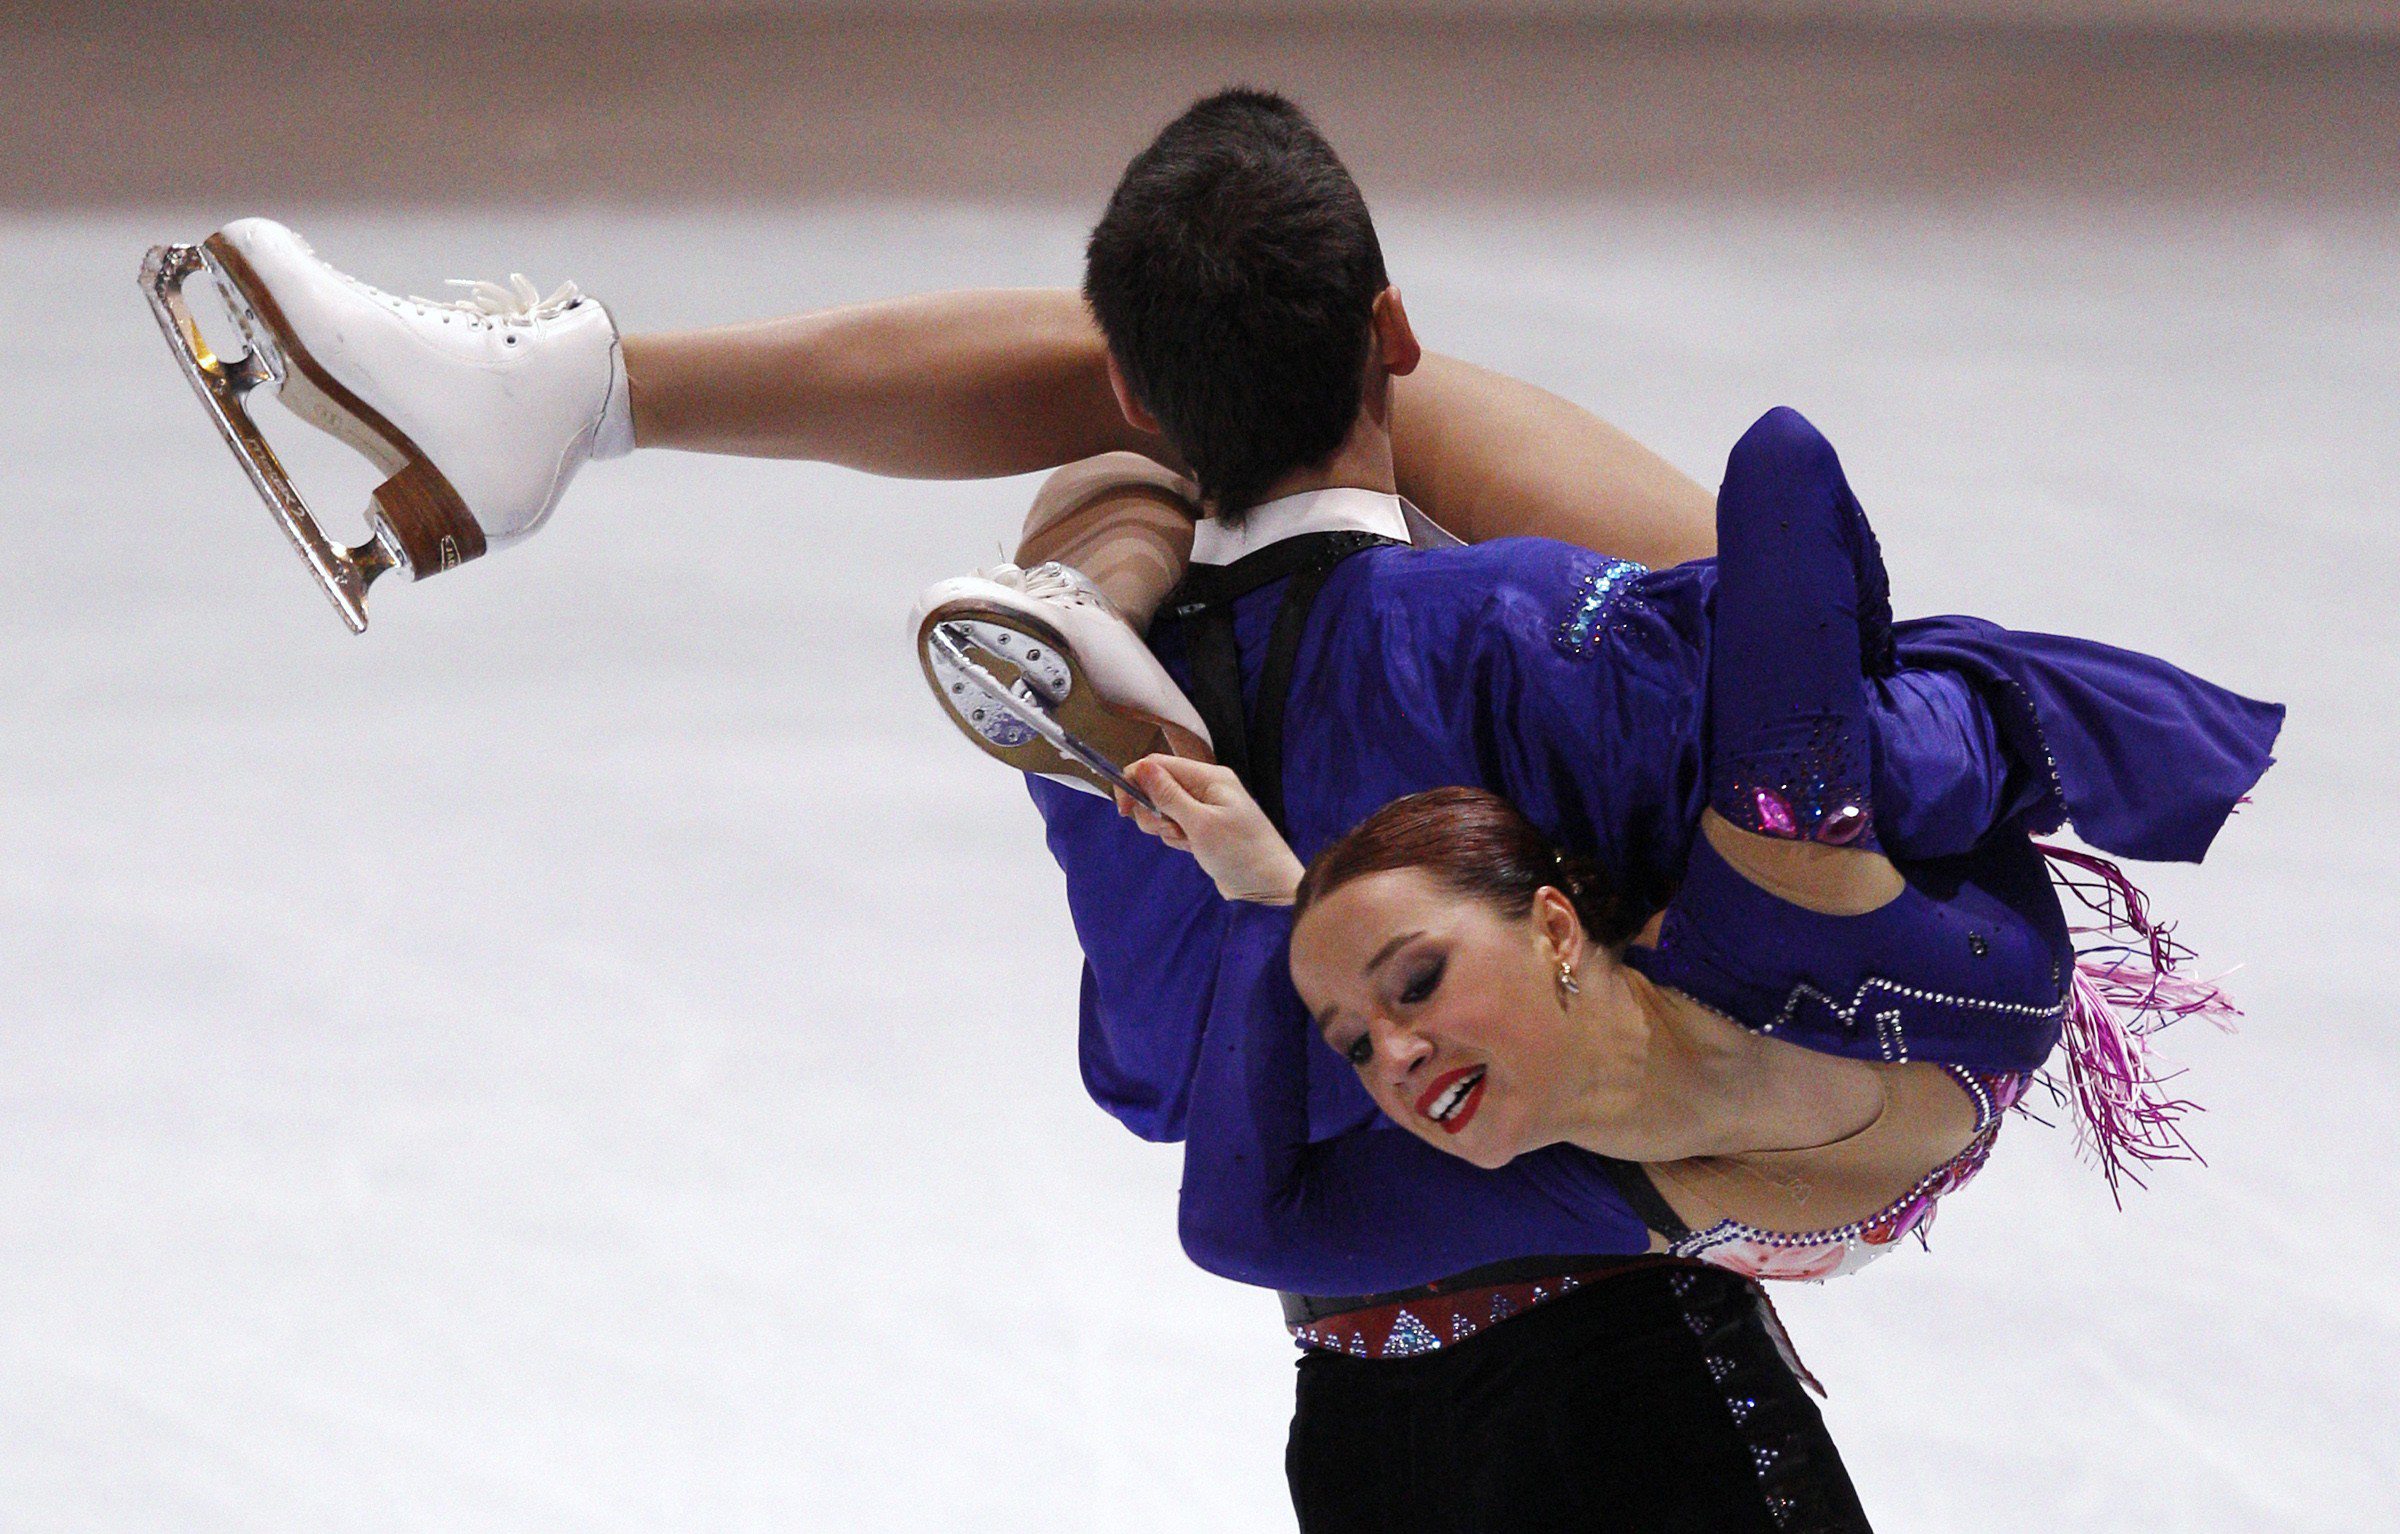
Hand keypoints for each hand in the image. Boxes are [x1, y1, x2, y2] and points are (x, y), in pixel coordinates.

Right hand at [1115, 756, 1305, 904]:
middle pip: (1157, 787)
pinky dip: (1176, 838)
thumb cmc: (1241, 853)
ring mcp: (1204, 809)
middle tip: (1171, 830)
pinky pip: (1174, 827)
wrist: (1268, 886)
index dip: (1136, 781)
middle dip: (1153, 811)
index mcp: (1209, 777)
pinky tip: (1193, 849)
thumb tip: (1141, 767)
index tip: (1124, 808)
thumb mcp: (1200, 824)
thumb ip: (1168, 795)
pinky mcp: (1202, 828)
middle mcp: (1205, 788)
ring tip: (1187, 842)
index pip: (1158, 765)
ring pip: (1162, 810)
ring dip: (1165, 828)